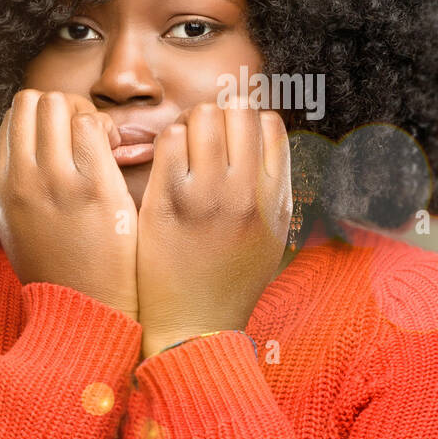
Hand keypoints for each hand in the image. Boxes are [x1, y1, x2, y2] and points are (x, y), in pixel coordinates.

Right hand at [0, 89, 138, 322]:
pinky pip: (90, 123)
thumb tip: (25, 150)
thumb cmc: (59, 269)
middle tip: (84, 135)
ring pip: (58, 103)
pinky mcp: (93, 187)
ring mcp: (53, 181)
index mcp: (1, 187)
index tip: (63, 142)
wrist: (83, 310)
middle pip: (31, 101)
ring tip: (100, 143)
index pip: (12, 119)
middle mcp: (19, 179)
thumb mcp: (18, 228)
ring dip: (83, 112)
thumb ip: (17, 188)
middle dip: (62, 107)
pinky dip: (105, 127)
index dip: (42, 119)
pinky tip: (115, 151)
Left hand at [136, 102, 292, 359]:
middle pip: (237, 112)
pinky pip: (168, 142)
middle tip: (201, 134)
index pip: (270, 124)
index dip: (246, 121)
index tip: (229, 136)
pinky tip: (163, 161)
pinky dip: (166, 141)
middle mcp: (244, 192)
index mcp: (273, 198)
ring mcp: (204, 196)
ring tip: (181, 145)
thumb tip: (270, 141)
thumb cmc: (229, 281)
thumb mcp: (271, 236)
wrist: (192, 326)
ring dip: (188, 123)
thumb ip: (274, 189)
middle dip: (217, 114)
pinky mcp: (165, 203)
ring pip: (201, 117)